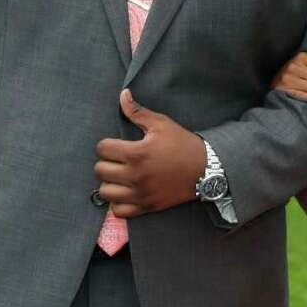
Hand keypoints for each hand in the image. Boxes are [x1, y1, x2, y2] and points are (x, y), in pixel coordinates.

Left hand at [94, 89, 206, 217]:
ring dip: (109, 183)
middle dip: (106, 163)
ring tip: (118, 177)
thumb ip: (138, 112)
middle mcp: (135, 175)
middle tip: (117, 160)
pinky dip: (117, 203)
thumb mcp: (162, 124)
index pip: (102, 149)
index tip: (116, 145)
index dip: (106, 145)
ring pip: (105, 192)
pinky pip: (119, 211)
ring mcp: (140, 193)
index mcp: (137, 153)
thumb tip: (123, 95)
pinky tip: (125, 193)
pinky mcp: (147, 206)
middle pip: (100, 171)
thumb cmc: (183, 144)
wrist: (206, 170)